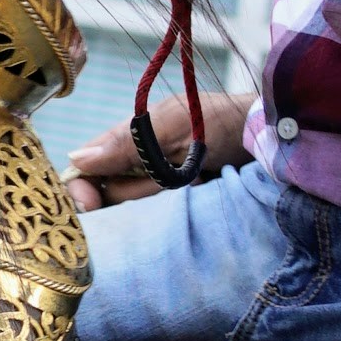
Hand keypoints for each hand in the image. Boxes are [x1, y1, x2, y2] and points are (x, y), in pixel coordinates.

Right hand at [67, 83, 249, 213]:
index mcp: (126, 140)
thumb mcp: (172, 128)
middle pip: (108, 195)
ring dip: (156, 202)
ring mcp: (156, 185)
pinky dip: (167, 214)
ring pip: (133, 210)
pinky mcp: (174, 204)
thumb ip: (126, 143)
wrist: (265, 138)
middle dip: (131, 196)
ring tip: (189, 183)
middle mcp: (136, 164)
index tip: (91, 206)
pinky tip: (188, 200)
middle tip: (165, 183)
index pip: (85, 170)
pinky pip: (156, 218)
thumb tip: (76, 159)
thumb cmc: (218, 122)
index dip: (82, 190)